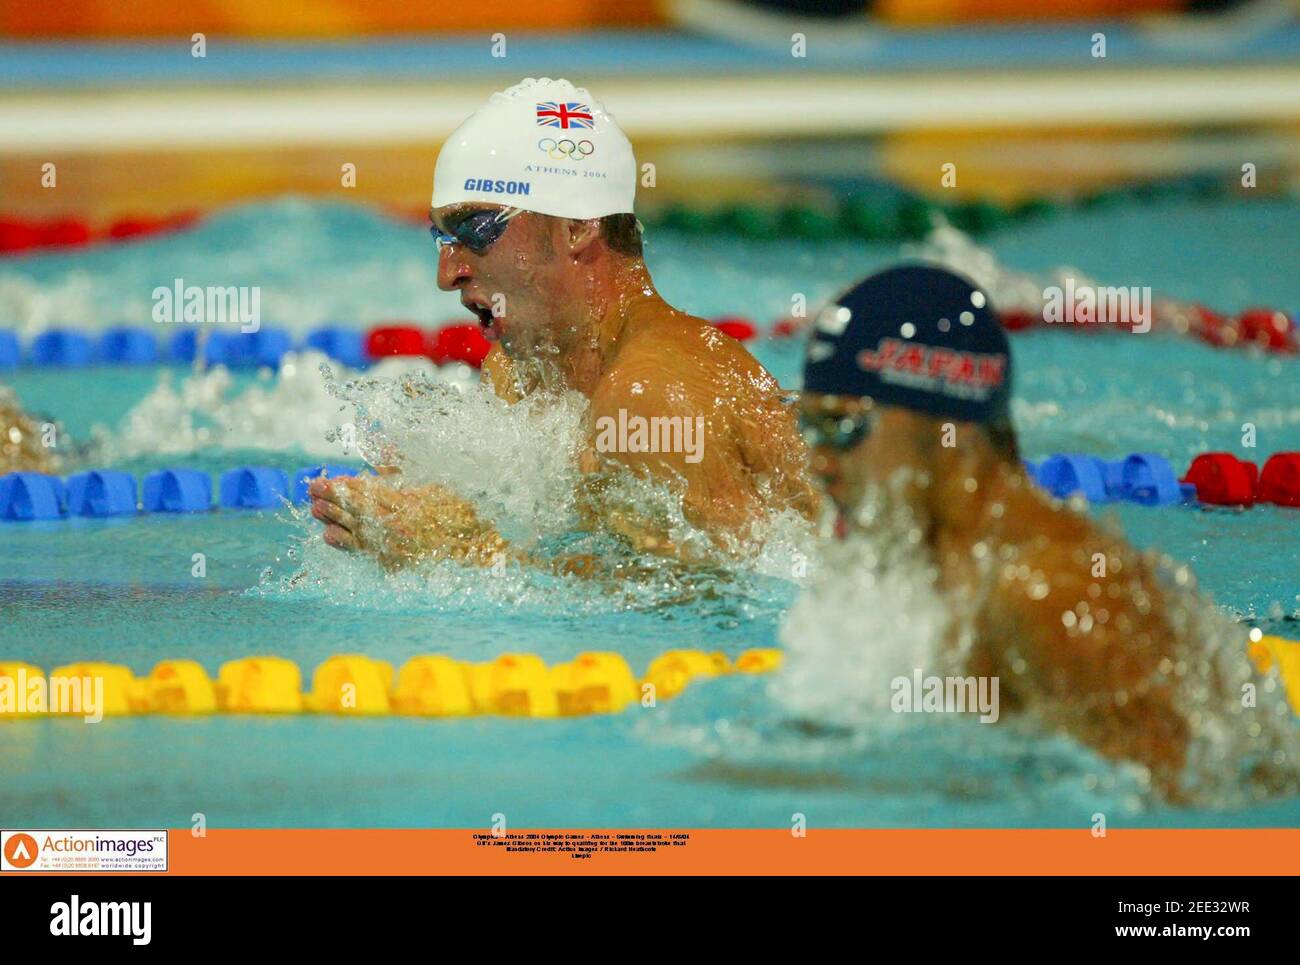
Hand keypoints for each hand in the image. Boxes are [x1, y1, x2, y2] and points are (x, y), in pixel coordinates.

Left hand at [309, 475, 505, 567]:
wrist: (478, 546)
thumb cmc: (459, 510)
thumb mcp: (435, 483)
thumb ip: (404, 471)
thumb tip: (379, 456)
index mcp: (408, 504)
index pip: (369, 492)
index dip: (346, 485)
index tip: (329, 478)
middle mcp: (398, 526)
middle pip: (358, 509)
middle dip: (333, 498)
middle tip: (312, 488)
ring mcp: (394, 546)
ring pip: (356, 530)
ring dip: (333, 519)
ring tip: (314, 509)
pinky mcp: (394, 562)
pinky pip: (364, 551)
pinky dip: (345, 543)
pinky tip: (328, 535)